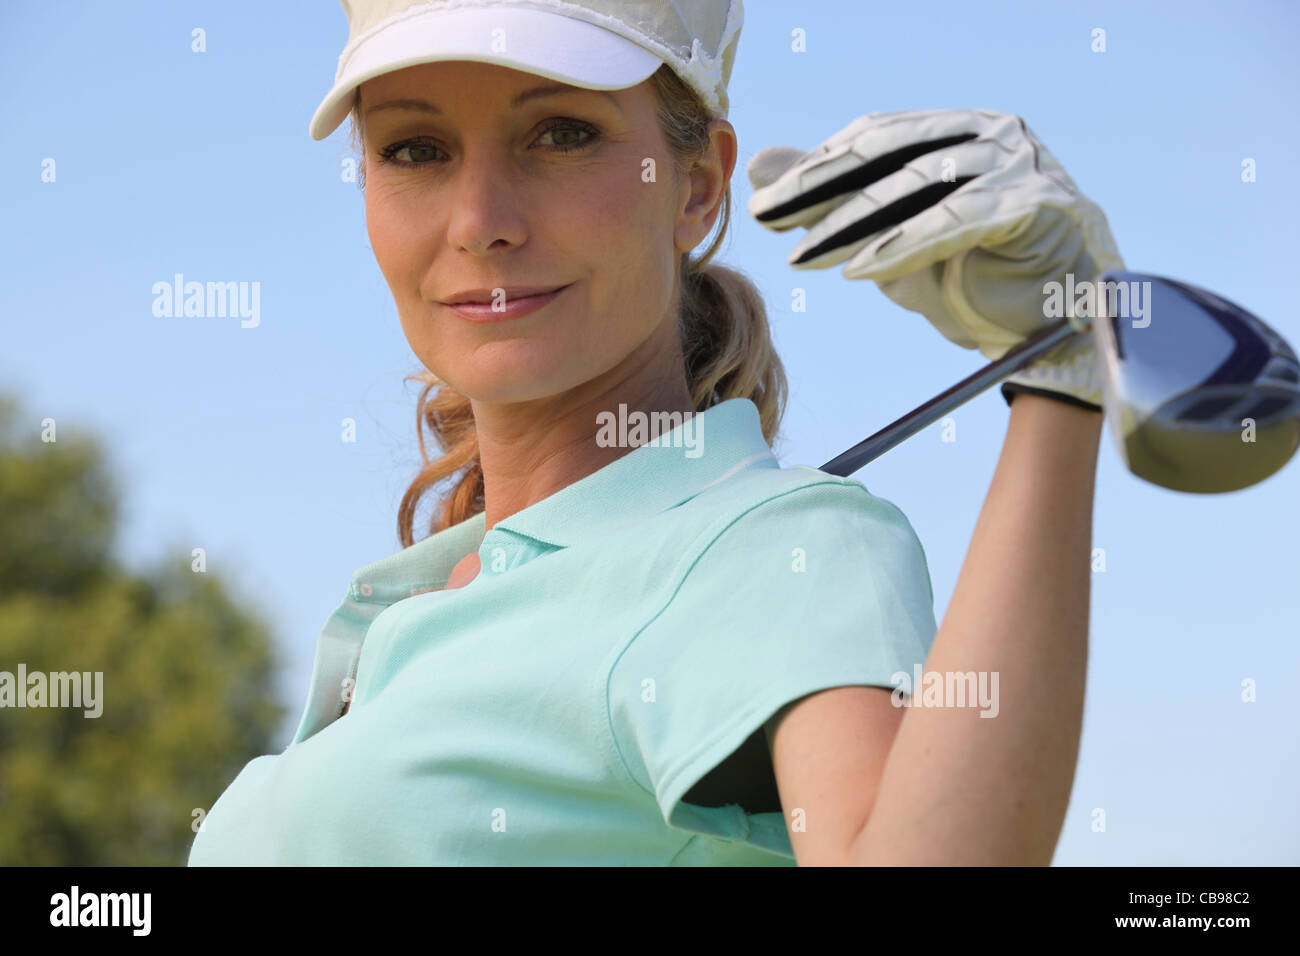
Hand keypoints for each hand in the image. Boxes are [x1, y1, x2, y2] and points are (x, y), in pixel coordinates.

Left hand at [746, 109, 1125, 409]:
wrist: (1044, 334)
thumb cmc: (968, 279)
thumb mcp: (884, 238)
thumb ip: (828, 198)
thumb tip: (760, 163)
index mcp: (960, 129)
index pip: (878, 135)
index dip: (818, 167)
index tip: (767, 203)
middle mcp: (993, 133)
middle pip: (889, 152)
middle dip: (818, 187)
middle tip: (765, 215)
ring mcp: (1018, 162)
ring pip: (915, 185)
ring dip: (849, 223)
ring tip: (802, 255)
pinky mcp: (1034, 203)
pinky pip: (952, 221)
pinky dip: (900, 246)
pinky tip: (855, 270)